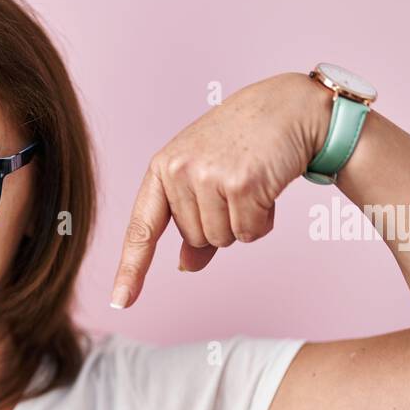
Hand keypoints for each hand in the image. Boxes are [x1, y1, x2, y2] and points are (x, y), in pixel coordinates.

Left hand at [110, 72, 327, 307]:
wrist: (289, 106)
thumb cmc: (244, 143)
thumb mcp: (206, 177)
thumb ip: (193, 223)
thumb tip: (185, 266)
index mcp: (162, 168)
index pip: (141, 228)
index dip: (131, 270)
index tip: (120, 302)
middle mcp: (178, 170)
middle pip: (194, 239)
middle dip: (221, 223)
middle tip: (236, 184)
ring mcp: (208, 176)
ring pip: (221, 240)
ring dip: (243, 222)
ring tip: (253, 182)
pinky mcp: (241, 183)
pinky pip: (248, 232)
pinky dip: (263, 219)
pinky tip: (268, 186)